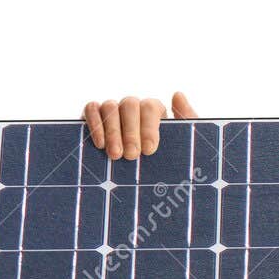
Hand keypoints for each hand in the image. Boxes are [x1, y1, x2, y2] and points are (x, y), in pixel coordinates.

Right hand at [81, 91, 197, 159]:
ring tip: (115, 155)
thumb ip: (187, 118)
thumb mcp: (183, 143)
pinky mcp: (94, 116)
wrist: (144, 184)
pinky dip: (95, 123)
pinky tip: (99, 144)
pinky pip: (91, 109)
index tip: (150, 150)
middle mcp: (132, 108)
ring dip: (112, 131)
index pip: (150, 106)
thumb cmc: (167, 162)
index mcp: (154, 111)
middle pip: (129, 105)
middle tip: (131, 156)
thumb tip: (177, 94)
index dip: (149, 126)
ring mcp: (112, 111)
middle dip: (130, 132)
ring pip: (110, 107)